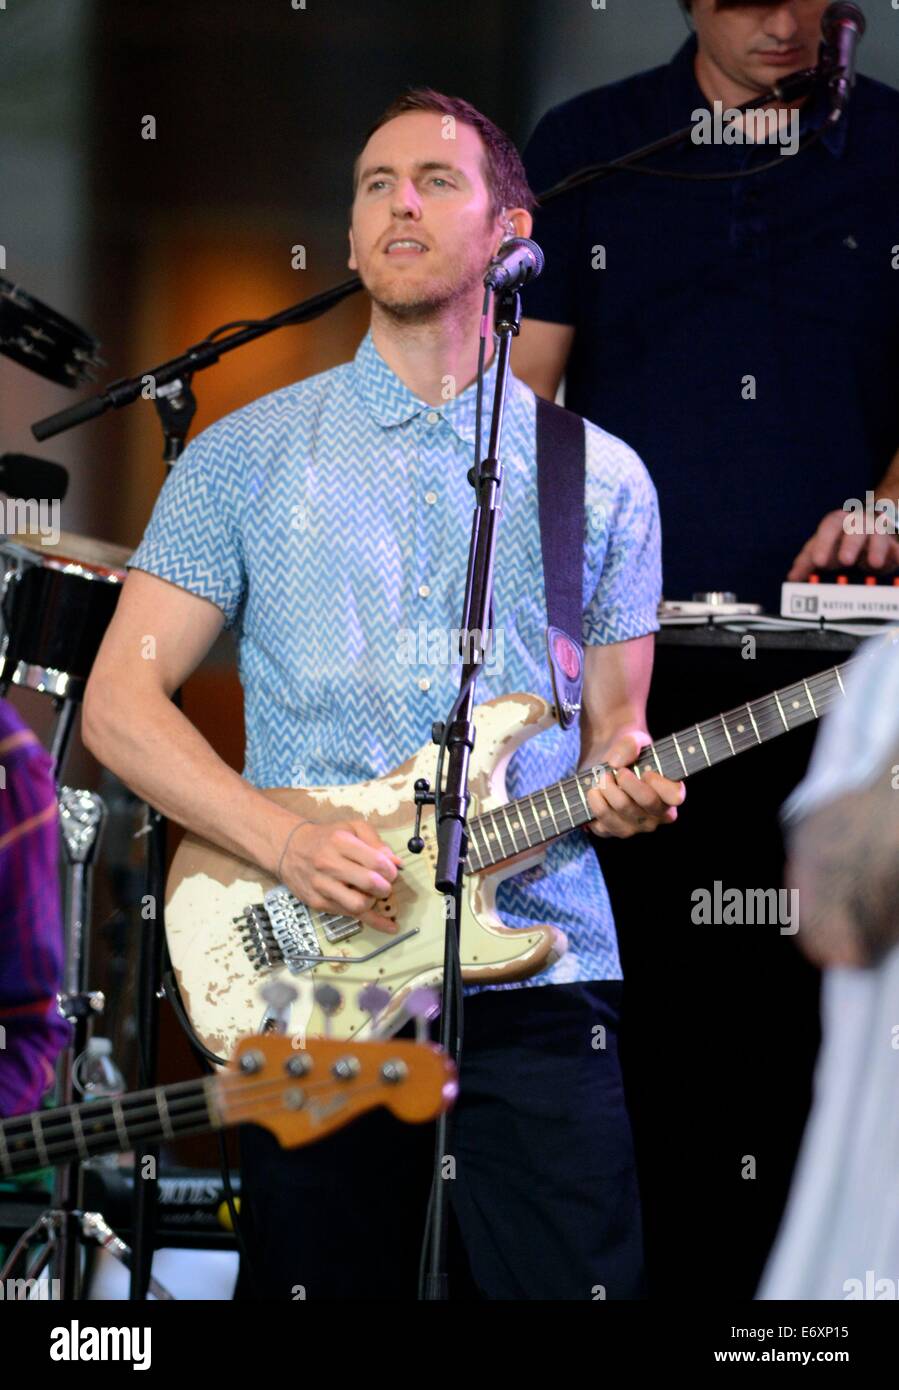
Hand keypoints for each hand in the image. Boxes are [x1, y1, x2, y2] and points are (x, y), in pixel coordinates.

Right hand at [278, 818, 402, 933]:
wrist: (289, 849)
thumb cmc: (325, 838)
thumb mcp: (351, 828)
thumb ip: (376, 842)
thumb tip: (397, 863)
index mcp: (340, 841)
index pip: (375, 861)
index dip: (391, 870)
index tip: (393, 872)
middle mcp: (328, 863)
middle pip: (369, 884)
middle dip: (386, 887)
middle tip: (386, 885)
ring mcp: (321, 885)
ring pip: (358, 904)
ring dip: (374, 902)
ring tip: (374, 895)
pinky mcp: (317, 903)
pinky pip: (349, 916)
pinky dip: (372, 922)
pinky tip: (389, 926)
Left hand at [583, 730, 684, 838]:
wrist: (604, 765)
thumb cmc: (628, 754)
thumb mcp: (632, 740)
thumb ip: (630, 744)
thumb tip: (616, 763)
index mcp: (670, 793)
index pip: (675, 795)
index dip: (659, 783)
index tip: (645, 771)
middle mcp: (657, 814)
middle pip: (647, 801)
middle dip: (628, 780)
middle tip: (616, 770)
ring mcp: (636, 826)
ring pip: (623, 810)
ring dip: (608, 789)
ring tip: (602, 777)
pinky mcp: (612, 831)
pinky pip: (603, 824)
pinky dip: (595, 803)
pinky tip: (594, 791)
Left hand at [787, 508, 898, 579]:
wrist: (868, 534)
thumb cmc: (840, 542)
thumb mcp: (821, 550)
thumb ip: (805, 563)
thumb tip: (792, 578)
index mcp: (837, 523)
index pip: (829, 528)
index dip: (823, 543)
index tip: (818, 561)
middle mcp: (858, 524)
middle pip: (855, 529)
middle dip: (850, 544)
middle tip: (845, 561)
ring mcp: (877, 533)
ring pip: (878, 536)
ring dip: (877, 549)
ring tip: (875, 564)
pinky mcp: (892, 546)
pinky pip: (896, 548)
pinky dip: (898, 553)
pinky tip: (898, 557)